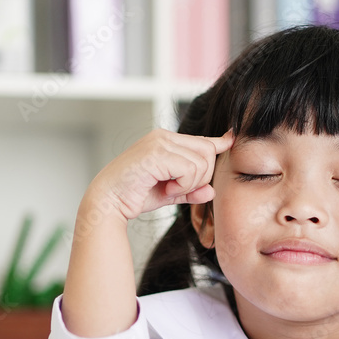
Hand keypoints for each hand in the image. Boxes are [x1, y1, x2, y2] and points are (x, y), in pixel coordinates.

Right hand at [86, 128, 233, 222]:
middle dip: (202, 176)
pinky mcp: (157, 153)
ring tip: (169, 188)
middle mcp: (163, 136)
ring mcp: (159, 142)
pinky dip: (183, 185)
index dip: (218, 144)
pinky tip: (166, 189)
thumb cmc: (134, 196)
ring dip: (190, 183)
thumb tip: (212, 190)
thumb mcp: (170, 192)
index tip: (231, 139)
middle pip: (208, 151)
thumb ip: (191, 189)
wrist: (107, 203)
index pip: (201, 140)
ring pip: (202, 162)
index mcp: (165, 140)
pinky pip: (190, 169)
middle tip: (179, 188)